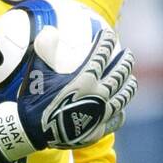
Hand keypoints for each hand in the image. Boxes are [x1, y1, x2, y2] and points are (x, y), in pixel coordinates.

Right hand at [0, 26, 136, 162]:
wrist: (30, 132)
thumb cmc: (33, 99)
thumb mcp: (36, 70)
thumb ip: (45, 48)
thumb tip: (50, 29)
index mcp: (85, 79)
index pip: (102, 54)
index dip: (107, 42)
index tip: (109, 34)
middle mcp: (97, 96)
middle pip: (119, 75)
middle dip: (125, 62)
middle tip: (129, 54)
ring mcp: (99, 115)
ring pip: (122, 97)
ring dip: (128, 86)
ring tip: (131, 79)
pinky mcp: (96, 131)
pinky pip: (115, 120)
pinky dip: (120, 112)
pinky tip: (121, 109)